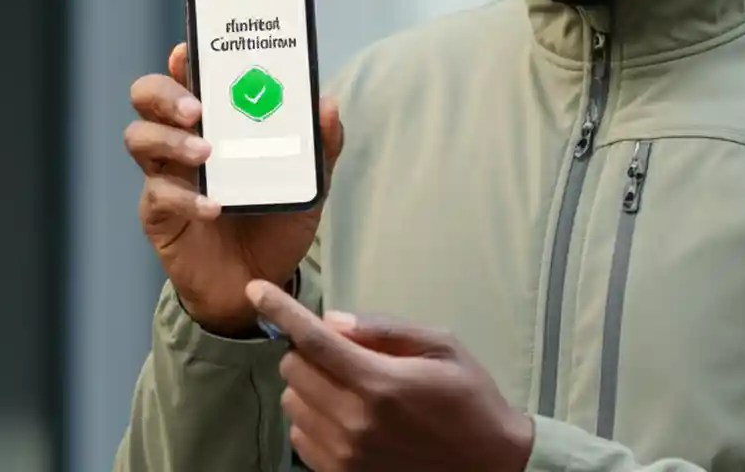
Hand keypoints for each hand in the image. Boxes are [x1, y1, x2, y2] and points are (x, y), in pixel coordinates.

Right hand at [124, 43, 343, 335]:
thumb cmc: (278, 219)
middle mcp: (183, 140)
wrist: (259, 279)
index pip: (188, 76)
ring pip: (140, 138)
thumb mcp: (310, 181)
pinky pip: (159, 195)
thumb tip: (327, 103)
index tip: (191, 49)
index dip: (184, 58)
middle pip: (147, 97)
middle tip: (197, 108)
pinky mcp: (159, 213)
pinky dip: (187, 198)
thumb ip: (322, 145)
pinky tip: (214, 206)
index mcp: (217, 121)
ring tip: (207, 153)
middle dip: (166, 93)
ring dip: (171, 140)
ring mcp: (167, 174)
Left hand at [246, 280, 534, 471]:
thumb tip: (333, 320)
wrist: (487, 464)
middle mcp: (355, 421)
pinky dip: (312, 417)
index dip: (281, 311)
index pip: (314, 340)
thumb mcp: (442, 346)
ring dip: (310, 384)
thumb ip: (386, 330)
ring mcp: (345, 453)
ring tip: (349, 385)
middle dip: (308, 348)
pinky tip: (345, 414)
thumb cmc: (470, 399)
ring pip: (293, 401)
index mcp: (381, 383)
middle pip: (295, 368)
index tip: (257, 290)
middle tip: (343, 349)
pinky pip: (299, 436)